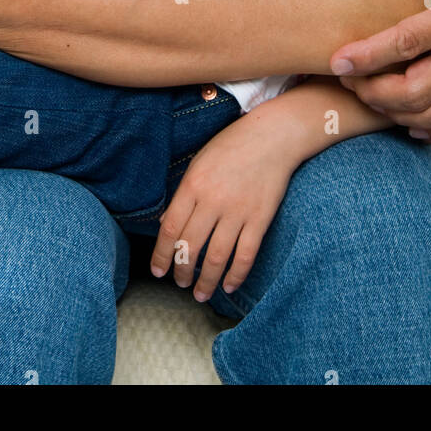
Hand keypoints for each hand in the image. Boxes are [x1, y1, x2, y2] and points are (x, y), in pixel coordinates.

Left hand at [149, 112, 295, 301]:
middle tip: (180, 284)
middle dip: (181, 272)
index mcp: (192, 185)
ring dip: (205, 281)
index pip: (170, 229)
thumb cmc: (232, 146)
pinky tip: (229, 286)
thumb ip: (183, 194)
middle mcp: (212, 200)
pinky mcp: (260, 218)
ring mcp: (237, 211)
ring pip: (216, 257)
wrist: (272, 136)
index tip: (158, 271)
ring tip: (200, 294)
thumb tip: (165, 223)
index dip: (161, 255)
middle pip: (189, 247)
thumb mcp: (199, 163)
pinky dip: (236, 275)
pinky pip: (245, 255)